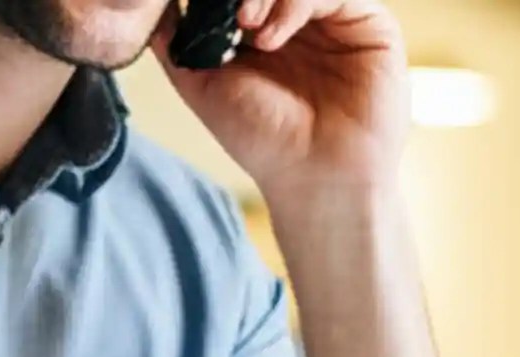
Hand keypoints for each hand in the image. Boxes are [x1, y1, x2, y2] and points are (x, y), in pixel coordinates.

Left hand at [152, 0, 407, 204]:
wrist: (315, 176)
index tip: (199, 5)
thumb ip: (175, 42)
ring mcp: (332, 17)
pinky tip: (270, 39)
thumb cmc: (261, 138)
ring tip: (245, 25)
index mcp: (259, 27)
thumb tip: (152, 6)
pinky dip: (293, 5)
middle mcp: (296, 18)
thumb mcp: (201, 85)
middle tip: (228, 14)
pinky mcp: (367, 22)